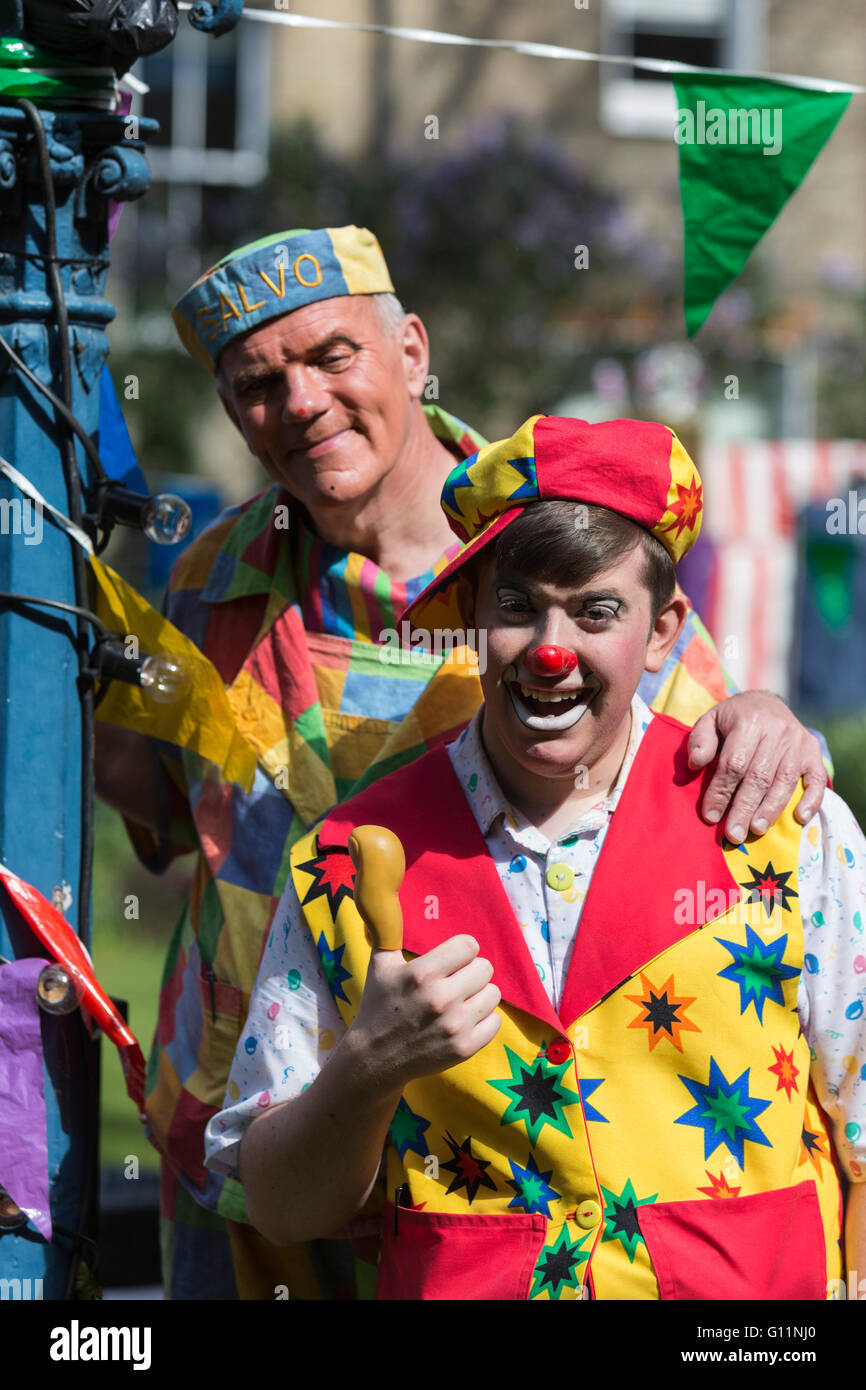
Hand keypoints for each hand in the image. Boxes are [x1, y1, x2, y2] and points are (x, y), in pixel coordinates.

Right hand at [351, 934, 500, 1092]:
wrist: (373, 1058)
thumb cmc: (378, 1006)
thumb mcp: (380, 965)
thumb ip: (388, 932)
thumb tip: (384, 898)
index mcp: (422, 974)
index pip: (469, 946)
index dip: (462, 951)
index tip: (452, 961)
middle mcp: (441, 998)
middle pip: (485, 967)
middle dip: (471, 972)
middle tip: (455, 982)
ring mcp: (454, 1025)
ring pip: (494, 993)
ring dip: (479, 995)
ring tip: (460, 1001)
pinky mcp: (464, 1048)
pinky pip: (495, 1022)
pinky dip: (483, 1020)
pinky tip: (464, 1020)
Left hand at [687, 691, 826, 842]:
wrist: (766, 703)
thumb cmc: (733, 719)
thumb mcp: (710, 721)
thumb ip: (700, 741)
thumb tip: (696, 764)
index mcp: (749, 721)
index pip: (734, 764)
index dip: (721, 792)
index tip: (711, 816)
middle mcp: (777, 731)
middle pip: (759, 777)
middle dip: (744, 808)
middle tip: (733, 834)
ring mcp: (798, 742)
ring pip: (784, 782)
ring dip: (771, 809)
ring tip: (756, 830)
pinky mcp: (813, 752)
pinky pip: (817, 779)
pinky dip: (811, 800)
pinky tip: (800, 818)